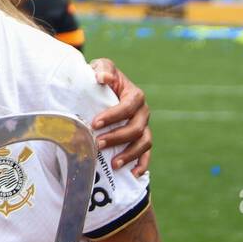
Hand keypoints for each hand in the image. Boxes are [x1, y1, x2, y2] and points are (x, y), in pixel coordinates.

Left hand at [88, 58, 151, 174]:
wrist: (102, 88)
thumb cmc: (101, 77)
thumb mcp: (101, 67)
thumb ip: (103, 69)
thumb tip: (103, 78)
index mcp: (135, 95)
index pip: (127, 107)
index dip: (113, 116)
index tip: (95, 124)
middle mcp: (143, 112)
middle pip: (136, 128)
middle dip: (117, 137)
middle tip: (98, 144)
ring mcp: (144, 127)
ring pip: (143, 142)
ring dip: (129, 154)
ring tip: (113, 164)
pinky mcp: (141, 139)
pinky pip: (146, 154)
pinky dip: (142, 165)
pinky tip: (132, 174)